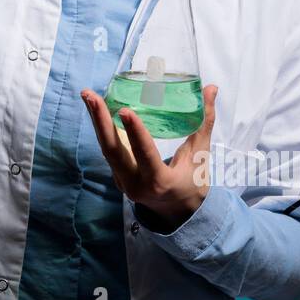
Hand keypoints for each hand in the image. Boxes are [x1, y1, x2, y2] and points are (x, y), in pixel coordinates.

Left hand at [80, 84, 218, 230]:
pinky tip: (95, 108)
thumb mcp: (200, 154)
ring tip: (88, 95)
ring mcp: (123, 182)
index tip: (125, 110)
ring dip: (96, 120)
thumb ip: (204, 120)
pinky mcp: (117, 176)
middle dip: (100, 121)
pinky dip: (101, 128)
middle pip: (112, 151)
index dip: (136, 133)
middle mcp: (136, 185)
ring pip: (105, 149)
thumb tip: (211, 88)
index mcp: (160, 182)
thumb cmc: (193, 180)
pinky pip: (107, 150)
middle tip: (91, 95)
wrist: (179, 210)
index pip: (145, 155)